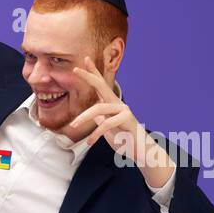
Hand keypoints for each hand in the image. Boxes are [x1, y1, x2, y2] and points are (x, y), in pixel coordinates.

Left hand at [69, 56, 173, 183]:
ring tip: (73, 126)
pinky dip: (96, 134)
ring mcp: (123, 110)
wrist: (140, 152)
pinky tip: (90, 142)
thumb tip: (96, 116)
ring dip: (83, 117)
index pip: (101, 86)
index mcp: (111, 105)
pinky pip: (106, 124)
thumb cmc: (124, 141)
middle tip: (76, 69)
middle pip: (101, 86)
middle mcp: (118, 104)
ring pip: (99, 108)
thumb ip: (102, 122)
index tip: (84, 60)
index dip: (93, 73)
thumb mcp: (108, 131)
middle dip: (88, 76)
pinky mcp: (127, 119)